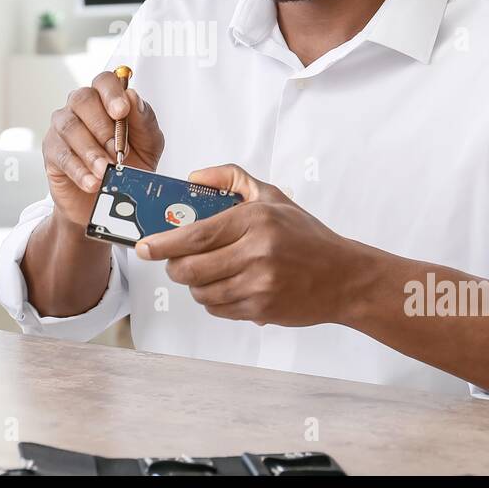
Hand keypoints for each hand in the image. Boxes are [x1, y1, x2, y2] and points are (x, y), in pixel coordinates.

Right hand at [42, 69, 164, 226]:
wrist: (110, 200)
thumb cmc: (130, 165)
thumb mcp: (148, 144)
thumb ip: (144, 121)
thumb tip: (133, 97)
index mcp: (106, 100)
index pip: (105, 81)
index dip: (112, 93)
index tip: (122, 111)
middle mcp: (81, 108)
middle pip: (83, 99)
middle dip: (103, 126)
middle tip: (118, 151)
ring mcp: (62, 128)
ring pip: (70, 128)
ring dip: (91, 151)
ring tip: (106, 170)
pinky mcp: (52, 152)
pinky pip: (62, 156)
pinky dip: (79, 171)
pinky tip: (93, 182)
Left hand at [135, 163, 369, 326]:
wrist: (344, 277)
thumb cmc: (306, 236)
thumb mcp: (272, 197)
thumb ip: (232, 179)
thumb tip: (194, 177)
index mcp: (255, 220)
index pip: (196, 234)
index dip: (163, 243)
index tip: (144, 246)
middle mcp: (257, 252)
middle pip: (191, 268)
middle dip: (174, 267)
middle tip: (174, 262)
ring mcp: (259, 285)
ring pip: (201, 292)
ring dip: (195, 285)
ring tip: (208, 273)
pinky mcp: (262, 310)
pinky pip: (219, 309)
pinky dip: (214, 301)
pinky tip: (228, 287)